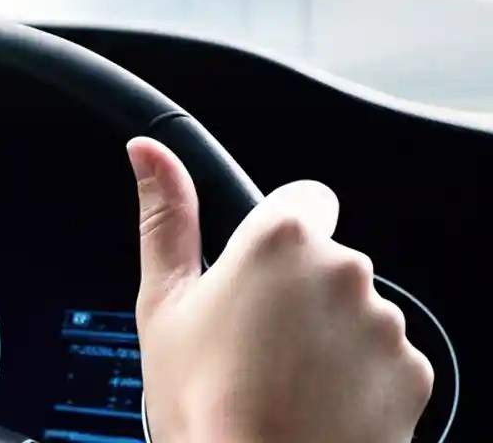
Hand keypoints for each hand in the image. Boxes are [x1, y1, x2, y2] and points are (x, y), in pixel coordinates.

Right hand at [127, 137, 432, 442]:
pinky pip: (386, 358)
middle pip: (327, 260)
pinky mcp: (411, 372)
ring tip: (284, 381)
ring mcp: (383, 323)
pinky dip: (360, 378)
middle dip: (300, 292)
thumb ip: (166, 216)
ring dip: (331, 335)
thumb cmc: (203, 403)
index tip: (255, 280)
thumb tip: (148, 154)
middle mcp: (343, 270)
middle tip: (256, 343)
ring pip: (356, 310)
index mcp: (279, 241)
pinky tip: (317, 404)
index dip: (274, 240)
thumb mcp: (163, 303)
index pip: (301, 201)